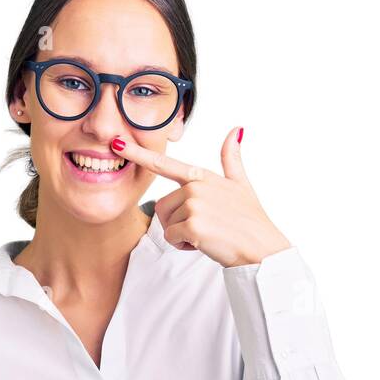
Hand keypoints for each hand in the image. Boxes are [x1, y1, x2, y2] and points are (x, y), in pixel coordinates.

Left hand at [110, 127, 291, 267]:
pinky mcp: (193, 225)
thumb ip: (231, 159)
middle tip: (205, 227)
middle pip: (163, 206)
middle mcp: (196, 186)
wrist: (262, 247)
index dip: (138, 153)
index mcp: (202, 176)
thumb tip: (235, 131)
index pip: (164, 164)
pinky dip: (184, 245)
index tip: (117, 144)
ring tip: (207, 235)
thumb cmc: (251, 220)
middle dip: (178, 221)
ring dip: (181, 234)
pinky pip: (172, 237)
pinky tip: (205, 243)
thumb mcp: (242, 185)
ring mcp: (194, 205)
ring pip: (166, 223)